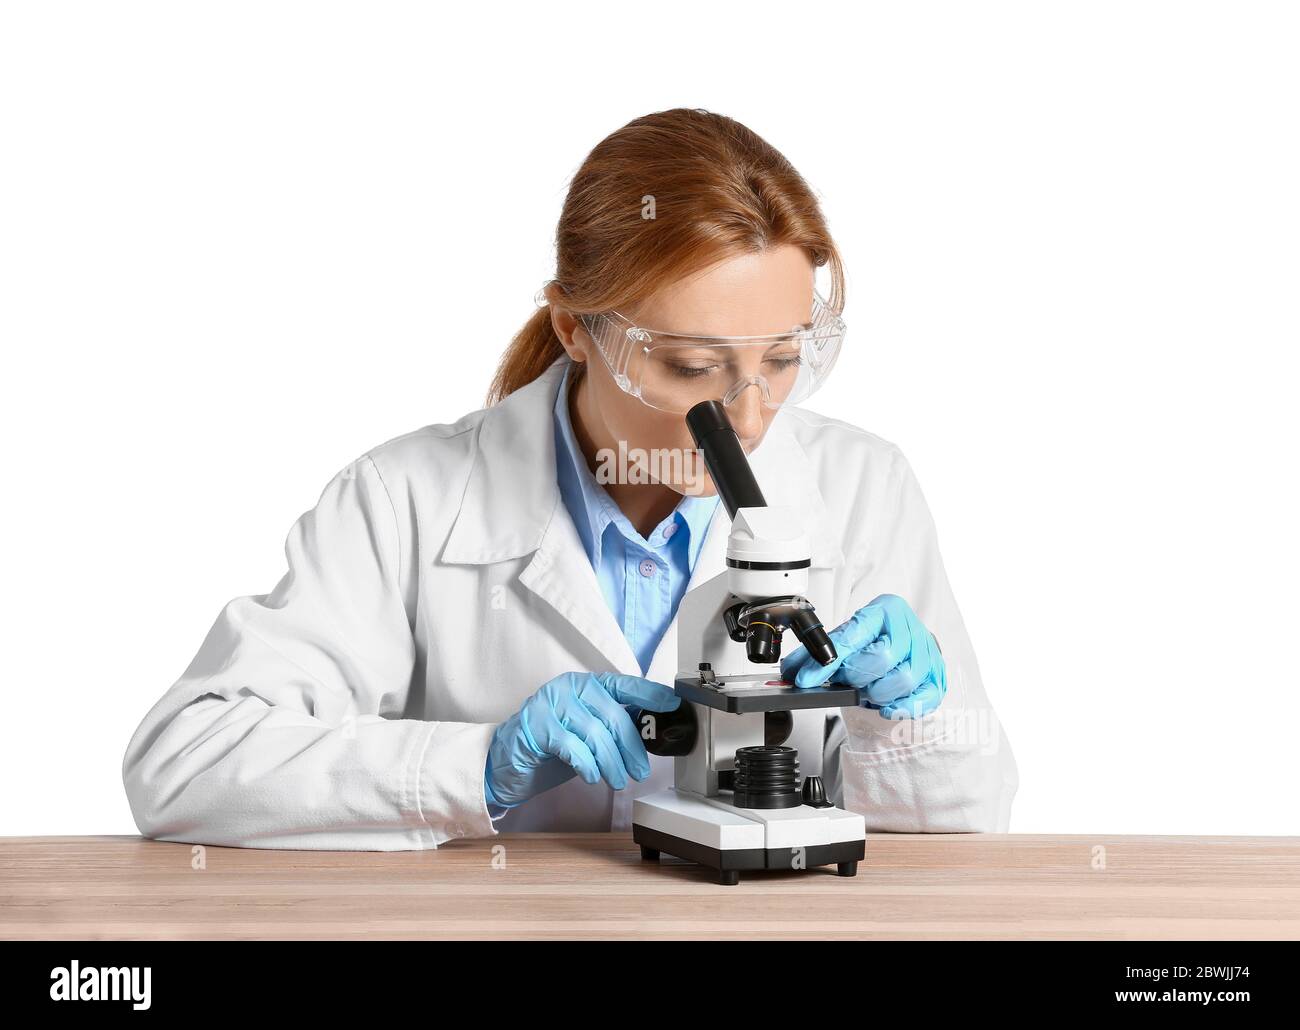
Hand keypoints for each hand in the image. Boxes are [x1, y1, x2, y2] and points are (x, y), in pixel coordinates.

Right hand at [484, 672, 680, 807]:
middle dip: (631, 747)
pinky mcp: (535, 725)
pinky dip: (586, 764)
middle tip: (639, 770)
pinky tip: (591, 776)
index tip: (672, 705)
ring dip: (611, 762)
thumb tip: (651, 733)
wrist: (507, 760)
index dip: (650, 694)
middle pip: (613, 715)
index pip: (624, 684)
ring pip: (594, 733)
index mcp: (587, 684)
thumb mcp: (589, 732)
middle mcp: (570, 688)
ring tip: (616, 780)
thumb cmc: (553, 746)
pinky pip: (571, 745)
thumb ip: (614, 726)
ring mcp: (550, 703)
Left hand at [781, 594, 946, 718]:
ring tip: (868, 689)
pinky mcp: (938, 677)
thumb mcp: (844, 639)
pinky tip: (887, 706)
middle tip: (848, 680)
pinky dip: (902, 707)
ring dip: (877, 693)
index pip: (852, 636)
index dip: (824, 662)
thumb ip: (815, 653)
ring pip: (902, 679)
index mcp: (885, 610)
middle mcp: (910, 628)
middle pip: (880, 659)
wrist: (903, 640)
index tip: (805, 679)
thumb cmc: (874, 639)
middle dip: (856, 676)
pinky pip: (924, 698)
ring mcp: (928, 653)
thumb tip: (791, 670)